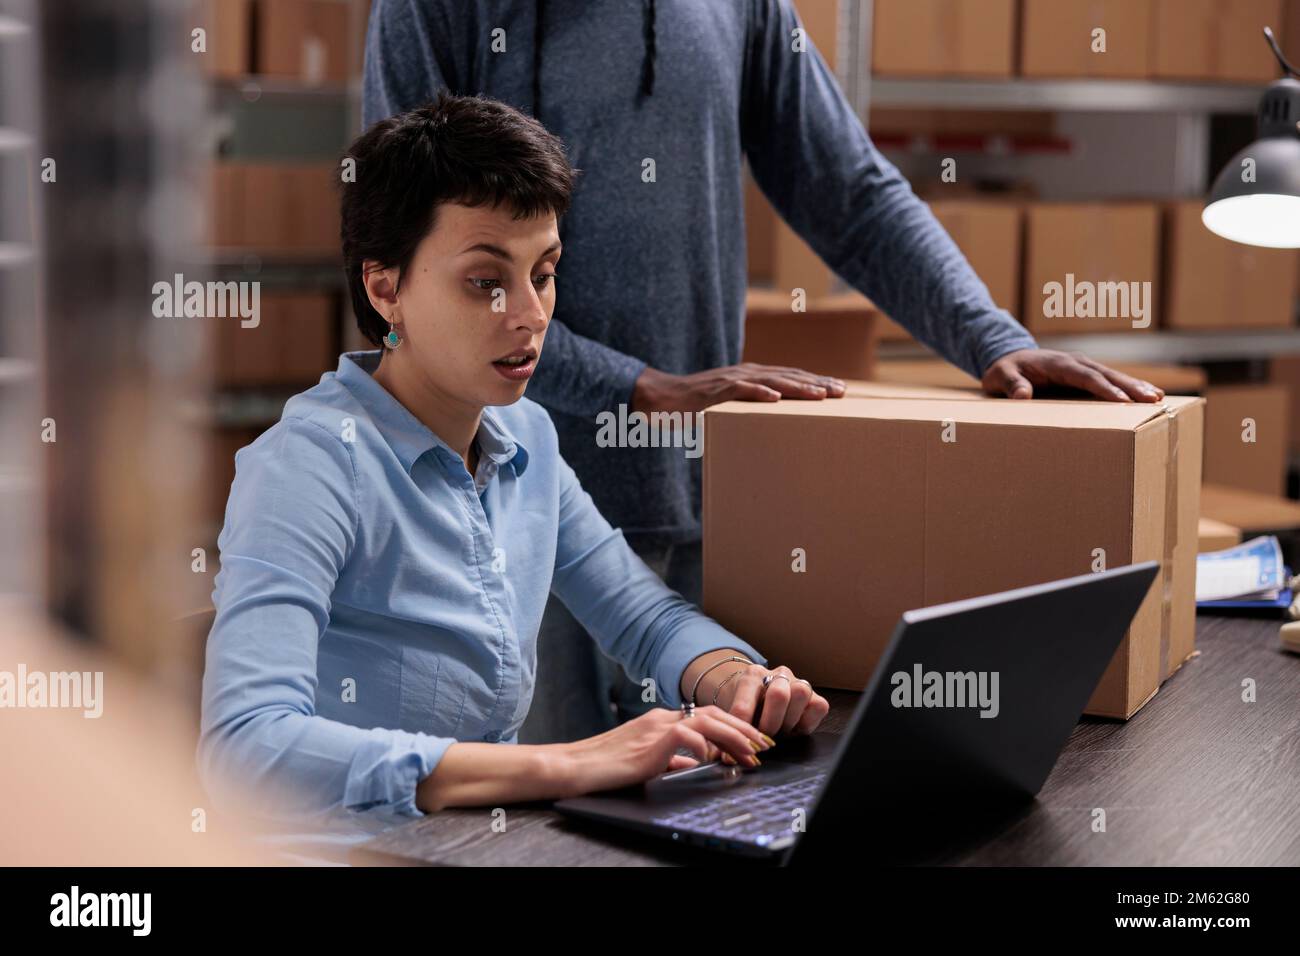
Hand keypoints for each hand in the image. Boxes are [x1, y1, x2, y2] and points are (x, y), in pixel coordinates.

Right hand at [555, 705, 774, 797]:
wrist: (577, 766)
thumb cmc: (606, 766)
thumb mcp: (645, 761)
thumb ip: (669, 760)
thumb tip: (689, 765)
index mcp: (661, 721)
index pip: (706, 717)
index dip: (733, 728)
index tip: (752, 743)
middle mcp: (663, 718)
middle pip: (714, 712)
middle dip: (743, 728)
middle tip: (764, 745)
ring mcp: (657, 726)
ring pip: (708, 720)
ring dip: (735, 736)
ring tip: (752, 753)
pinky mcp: (653, 740)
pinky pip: (689, 736)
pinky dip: (706, 746)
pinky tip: (714, 760)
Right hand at [632, 364, 845, 414]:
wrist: (662, 397)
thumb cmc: (696, 406)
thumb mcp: (729, 407)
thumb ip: (749, 410)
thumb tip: (771, 423)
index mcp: (752, 377)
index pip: (791, 377)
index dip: (815, 381)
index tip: (838, 389)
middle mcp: (746, 374)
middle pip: (789, 376)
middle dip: (817, 383)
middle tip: (841, 391)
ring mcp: (732, 380)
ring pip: (772, 381)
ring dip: (798, 387)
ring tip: (820, 395)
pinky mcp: (717, 391)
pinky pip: (741, 391)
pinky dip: (759, 393)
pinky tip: (776, 398)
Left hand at [711, 663, 829, 738]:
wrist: (763, 696)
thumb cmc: (747, 706)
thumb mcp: (736, 713)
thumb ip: (733, 731)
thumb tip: (728, 756)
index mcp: (753, 675)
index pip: (745, 703)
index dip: (742, 729)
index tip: (739, 745)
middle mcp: (778, 674)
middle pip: (779, 695)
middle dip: (770, 724)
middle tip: (763, 739)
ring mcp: (799, 683)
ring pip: (800, 694)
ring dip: (788, 722)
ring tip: (779, 733)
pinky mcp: (815, 696)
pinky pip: (818, 707)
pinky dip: (806, 723)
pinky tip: (793, 729)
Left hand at [981, 349, 1164, 402]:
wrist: (1006, 359)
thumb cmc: (1003, 370)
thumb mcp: (1000, 377)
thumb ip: (1011, 384)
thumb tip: (1023, 395)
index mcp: (1058, 363)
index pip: (1085, 377)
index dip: (1104, 388)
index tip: (1123, 401)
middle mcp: (1075, 362)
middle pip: (1106, 374)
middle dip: (1131, 386)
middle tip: (1154, 399)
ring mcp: (1082, 366)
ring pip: (1113, 375)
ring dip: (1135, 386)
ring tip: (1158, 398)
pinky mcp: (1085, 374)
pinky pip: (1109, 380)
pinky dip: (1128, 386)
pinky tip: (1147, 395)